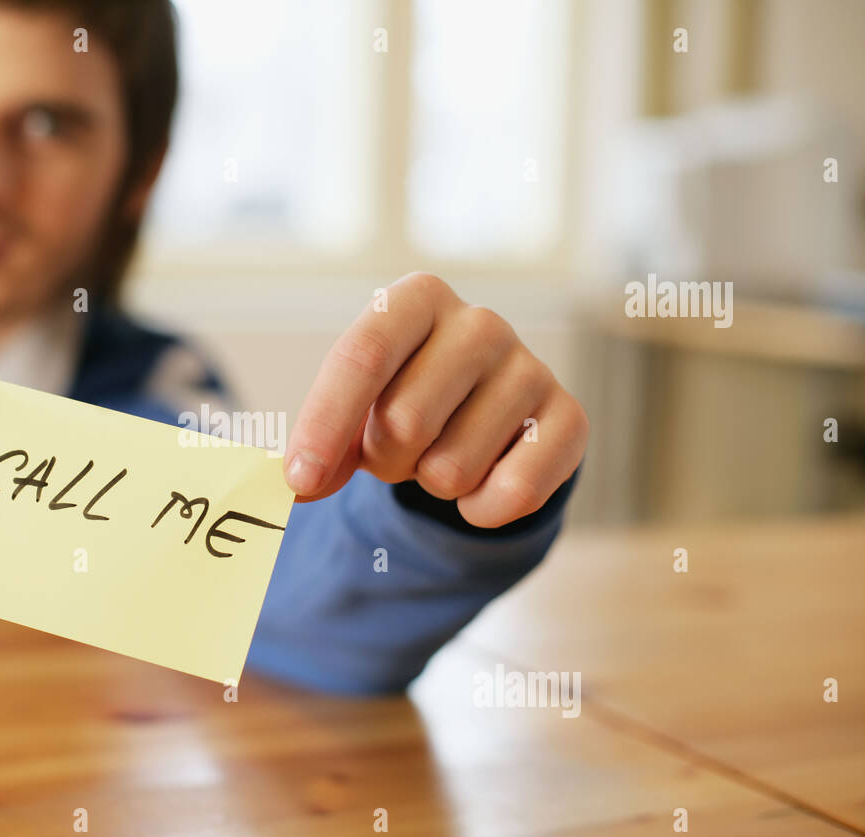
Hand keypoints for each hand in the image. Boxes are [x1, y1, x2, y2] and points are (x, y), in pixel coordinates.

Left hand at [283, 272, 587, 527]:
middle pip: (403, 422)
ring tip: (442, 452)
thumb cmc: (402, 398)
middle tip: (395, 450)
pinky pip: (513, 492)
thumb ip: (320, 444)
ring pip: (452, 469)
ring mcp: (531, 369)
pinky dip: (481, 508)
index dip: (324, 424)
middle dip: (384, 461)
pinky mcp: (568, 419)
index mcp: (416, 300)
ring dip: (432, 484)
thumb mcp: (352, 409)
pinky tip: (483, 480)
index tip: (300, 480)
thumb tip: (296, 484)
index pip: (362, 357)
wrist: (481, 409)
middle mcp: (480, 324)